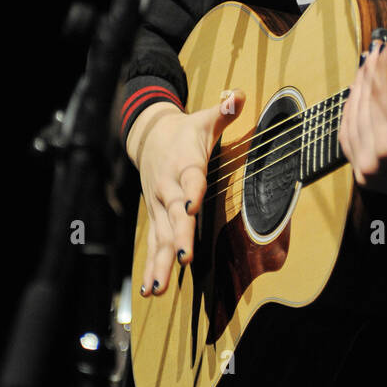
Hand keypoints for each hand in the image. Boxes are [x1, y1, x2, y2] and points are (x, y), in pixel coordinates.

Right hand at [134, 93, 245, 296]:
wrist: (148, 136)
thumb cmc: (185, 131)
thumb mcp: (204, 119)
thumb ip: (223, 112)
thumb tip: (237, 96)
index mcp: (185, 165)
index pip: (190, 179)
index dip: (192, 193)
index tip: (193, 208)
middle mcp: (169, 190)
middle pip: (174, 216)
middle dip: (179, 238)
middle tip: (183, 258)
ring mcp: (159, 207)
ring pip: (160, 237)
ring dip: (160, 262)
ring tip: (159, 287)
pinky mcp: (155, 218)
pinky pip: (153, 245)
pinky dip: (151, 267)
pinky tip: (151, 290)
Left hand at [338, 25, 386, 215]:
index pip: (380, 93)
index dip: (381, 64)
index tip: (384, 44)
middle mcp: (374, 162)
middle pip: (362, 105)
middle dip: (367, 74)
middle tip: (374, 52)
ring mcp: (366, 173)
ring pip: (350, 121)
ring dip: (356, 93)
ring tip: (366, 70)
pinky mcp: (364, 178)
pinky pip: (349, 140)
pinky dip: (351, 116)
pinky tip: (357, 97)